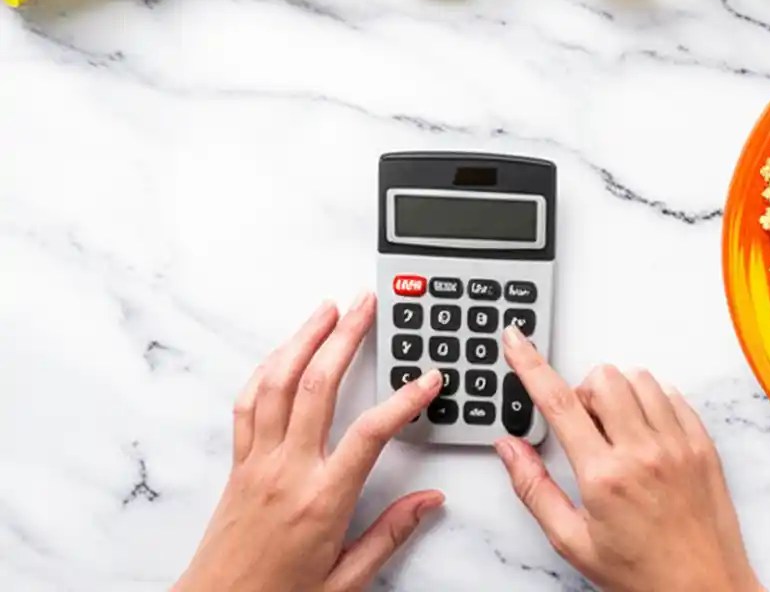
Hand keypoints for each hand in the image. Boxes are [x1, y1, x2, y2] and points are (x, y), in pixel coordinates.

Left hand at [175, 294, 444, 591]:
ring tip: (326, 311)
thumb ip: (391, 535)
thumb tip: (430, 502)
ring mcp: (258, 462)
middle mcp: (287, 471)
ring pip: (277, 384)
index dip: (404, 400)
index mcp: (322, 500)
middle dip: (345, 338)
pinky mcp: (238, 464)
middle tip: (366, 306)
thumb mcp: (348, 579)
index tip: (427, 379)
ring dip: (302, 340)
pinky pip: (248, 404)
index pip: (371, 434)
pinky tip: (280, 353)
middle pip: (317, 386)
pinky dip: (265, 370)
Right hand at [495, 326, 760, 591]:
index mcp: (604, 476)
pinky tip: (647, 434)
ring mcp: (678, 444)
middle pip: (604, 378)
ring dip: (620, 393)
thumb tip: (509, 447)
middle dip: (583, 390)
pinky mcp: (702, 444)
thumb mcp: (572, 540)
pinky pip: (674, 396)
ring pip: (641, 379)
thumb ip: (534, 488)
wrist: (704, 589)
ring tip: (617, 432)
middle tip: (584, 426)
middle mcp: (643, 452)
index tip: (516, 340)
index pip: (558, 401)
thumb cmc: (641, 573)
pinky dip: (654, 402)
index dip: (530, 364)